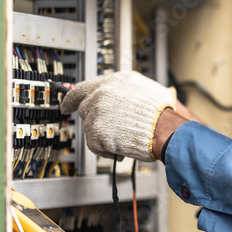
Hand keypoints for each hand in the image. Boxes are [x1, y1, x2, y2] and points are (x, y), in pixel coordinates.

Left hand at [61, 70, 175, 161]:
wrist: (165, 128)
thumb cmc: (161, 112)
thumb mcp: (145, 89)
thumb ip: (125, 91)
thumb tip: (118, 98)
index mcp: (114, 81)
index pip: (83, 88)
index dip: (72, 98)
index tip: (66, 104)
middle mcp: (102, 93)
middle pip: (85, 109)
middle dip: (94, 120)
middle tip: (106, 129)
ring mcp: (97, 112)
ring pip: (90, 128)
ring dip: (104, 135)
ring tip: (124, 137)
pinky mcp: (95, 131)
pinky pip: (95, 145)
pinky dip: (106, 150)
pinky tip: (121, 146)